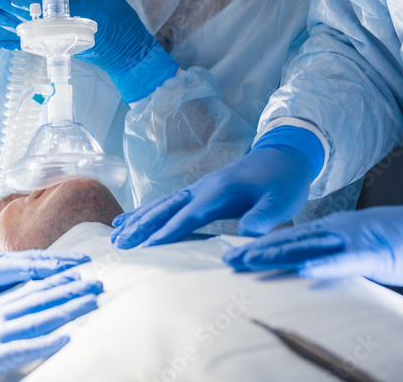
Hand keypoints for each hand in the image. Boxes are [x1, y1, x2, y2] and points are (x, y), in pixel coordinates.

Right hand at [0, 273, 102, 381]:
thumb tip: (3, 325)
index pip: (26, 290)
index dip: (52, 282)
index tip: (74, 275)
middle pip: (39, 297)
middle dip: (69, 289)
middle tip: (96, 282)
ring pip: (39, 316)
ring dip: (68, 308)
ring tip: (92, 300)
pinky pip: (25, 346)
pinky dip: (47, 340)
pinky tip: (67, 335)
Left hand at [14, 0, 177, 102]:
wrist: (132, 56)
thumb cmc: (126, 25)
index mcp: (84, 12)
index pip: (53, 3)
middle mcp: (73, 28)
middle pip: (42, 17)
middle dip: (26, 7)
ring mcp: (70, 41)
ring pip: (43, 29)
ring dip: (29, 19)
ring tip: (15, 9)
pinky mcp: (69, 49)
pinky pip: (49, 38)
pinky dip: (38, 30)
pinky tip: (29, 23)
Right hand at [111, 126, 323, 247]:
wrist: (286, 156)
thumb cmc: (284, 181)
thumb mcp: (282, 200)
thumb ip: (265, 216)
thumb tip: (248, 233)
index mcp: (219, 191)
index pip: (188, 216)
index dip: (168, 232)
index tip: (147, 247)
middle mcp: (204, 187)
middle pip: (166, 208)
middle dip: (142, 226)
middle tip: (120, 243)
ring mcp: (200, 187)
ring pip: (163, 203)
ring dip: (140, 218)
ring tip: (116, 234)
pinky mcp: (201, 191)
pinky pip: (169, 202)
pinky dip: (149, 211)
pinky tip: (134, 219)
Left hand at [224, 204, 402, 286]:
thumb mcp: (365, 250)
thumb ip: (340, 256)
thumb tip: (317, 270)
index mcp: (336, 230)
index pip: (292, 239)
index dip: (262, 246)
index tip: (236, 255)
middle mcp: (337, 230)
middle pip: (290, 240)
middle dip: (257, 250)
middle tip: (227, 260)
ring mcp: (353, 239)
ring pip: (307, 247)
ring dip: (276, 255)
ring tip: (248, 261)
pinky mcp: (374, 252)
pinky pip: (344, 260)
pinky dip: (323, 266)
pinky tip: (302, 271)